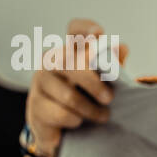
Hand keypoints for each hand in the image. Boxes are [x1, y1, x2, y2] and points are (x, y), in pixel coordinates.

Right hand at [25, 18, 127, 156]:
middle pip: (71, 63)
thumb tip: (121, 47)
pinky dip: (75, 120)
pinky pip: (61, 113)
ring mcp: (40, 81)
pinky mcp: (35, 104)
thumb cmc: (87, 97)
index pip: (75, 29)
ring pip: (68, 95)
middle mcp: (52, 60)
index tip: (98, 34)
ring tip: (103, 115)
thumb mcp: (104, 81)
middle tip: (109, 98)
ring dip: (91, 109)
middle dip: (93, 83)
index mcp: (72, 50)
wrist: (61, 127)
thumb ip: (113, 65)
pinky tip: (78, 122)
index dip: (86, 28)